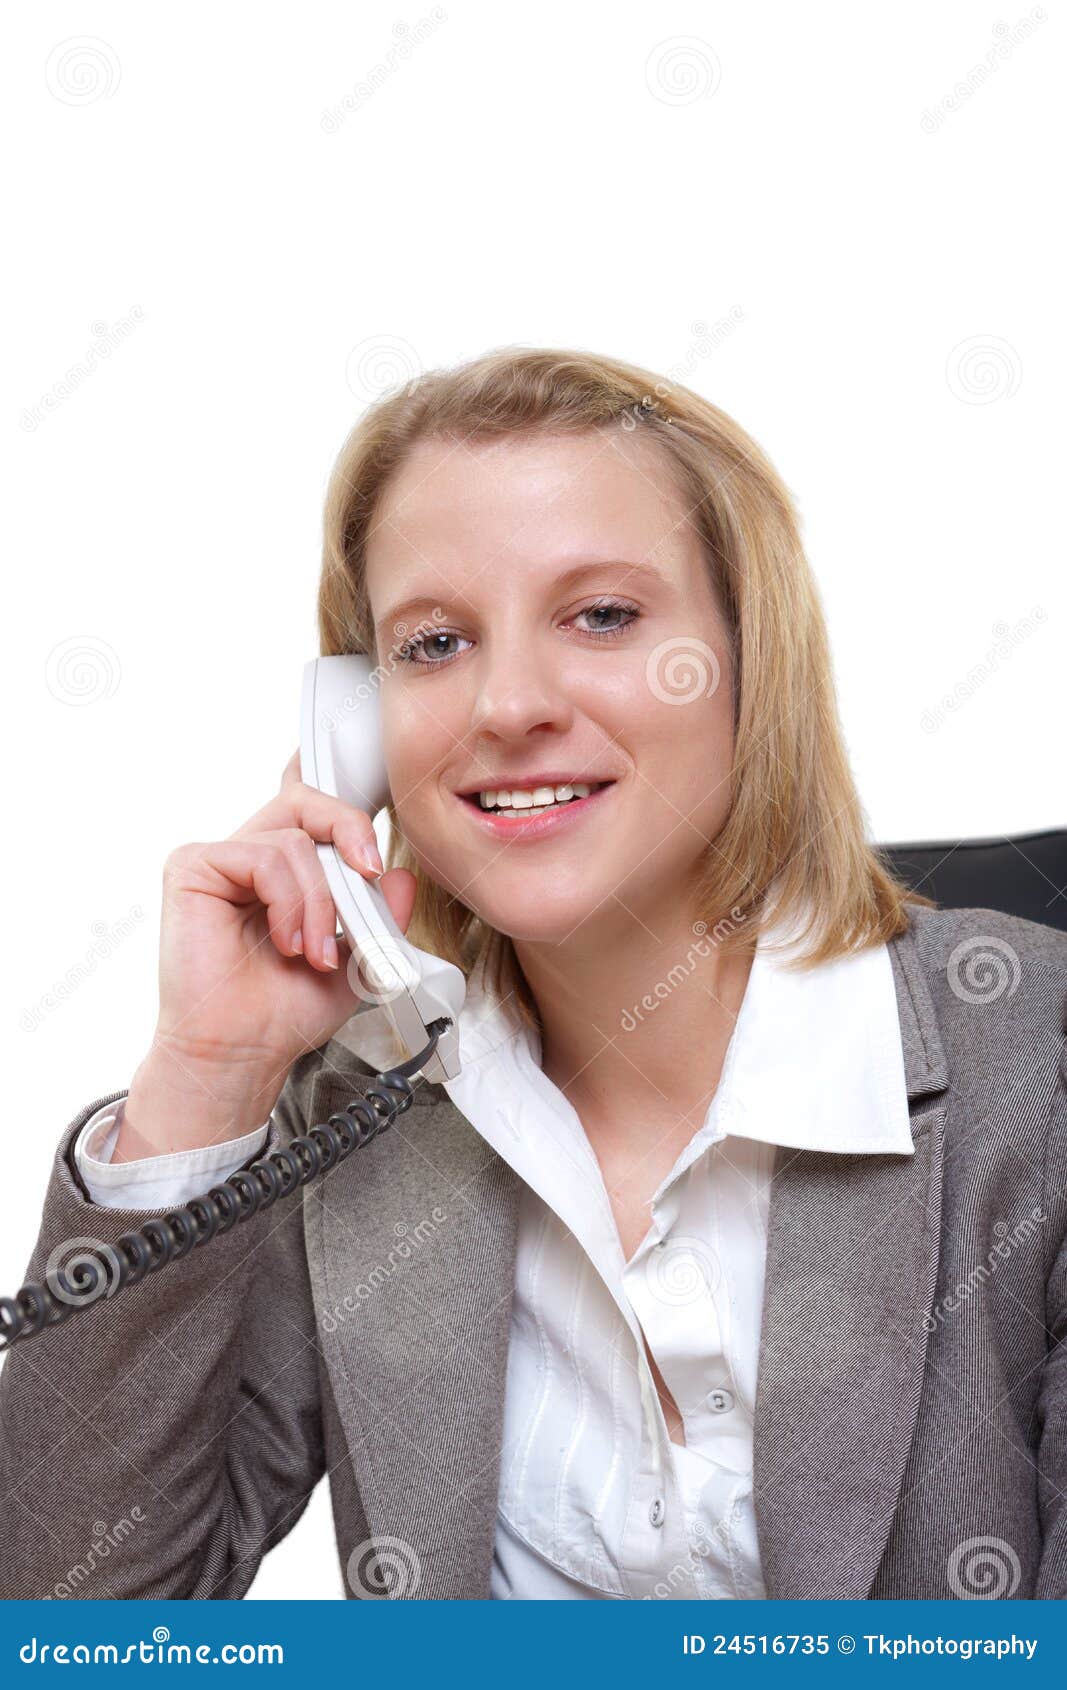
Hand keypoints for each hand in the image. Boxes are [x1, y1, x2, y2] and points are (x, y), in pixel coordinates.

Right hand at [122, 751, 417, 1154]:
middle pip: (305, 799)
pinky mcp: (192, 867)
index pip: (313, 810)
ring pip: (295, 839)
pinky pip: (262, 855)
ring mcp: (218, 859)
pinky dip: (289, 901)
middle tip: (369, 873)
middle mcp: (248, 856)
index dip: (346, 813)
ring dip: (320, 901)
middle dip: (349, 830)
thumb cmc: (283, 1012)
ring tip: (315, 951)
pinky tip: (286, 943)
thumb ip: (382, 914)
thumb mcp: (357, 957)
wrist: (243, 1053)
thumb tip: (403, 875)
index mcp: (281, 871)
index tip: (376, 860)